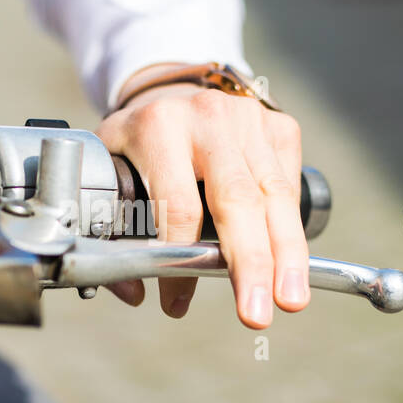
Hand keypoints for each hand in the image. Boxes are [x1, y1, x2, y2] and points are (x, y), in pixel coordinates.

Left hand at [96, 65, 309, 329]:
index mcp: (159, 127)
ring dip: (286, 255)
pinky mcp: (280, 126)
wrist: (174, 87)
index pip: (177, 205)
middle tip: (256, 314)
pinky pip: (290, 187)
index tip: (175, 302)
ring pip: (275, 196)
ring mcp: (250, 121)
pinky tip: (293, 267)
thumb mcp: (110, 166)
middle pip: (236, 201)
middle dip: (249, 263)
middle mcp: (209, 119)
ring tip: (292, 299)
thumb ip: (110, 227)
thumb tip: (134, 291)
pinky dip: (292, 230)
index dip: (181, 258)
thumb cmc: (140, 139)